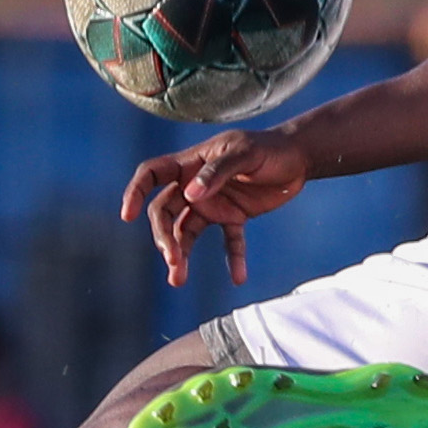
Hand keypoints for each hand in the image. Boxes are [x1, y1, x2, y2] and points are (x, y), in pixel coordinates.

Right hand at [121, 126, 311, 287]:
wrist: (299, 157)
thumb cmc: (269, 147)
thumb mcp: (244, 154)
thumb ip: (217, 172)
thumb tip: (190, 194)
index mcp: (191, 163)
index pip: (152, 174)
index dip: (136, 192)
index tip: (128, 215)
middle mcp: (196, 185)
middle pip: (166, 212)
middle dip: (163, 237)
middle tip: (172, 260)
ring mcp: (214, 203)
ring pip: (187, 232)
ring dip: (181, 254)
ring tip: (178, 279)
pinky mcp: (234, 217)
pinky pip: (228, 242)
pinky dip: (232, 259)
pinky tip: (238, 277)